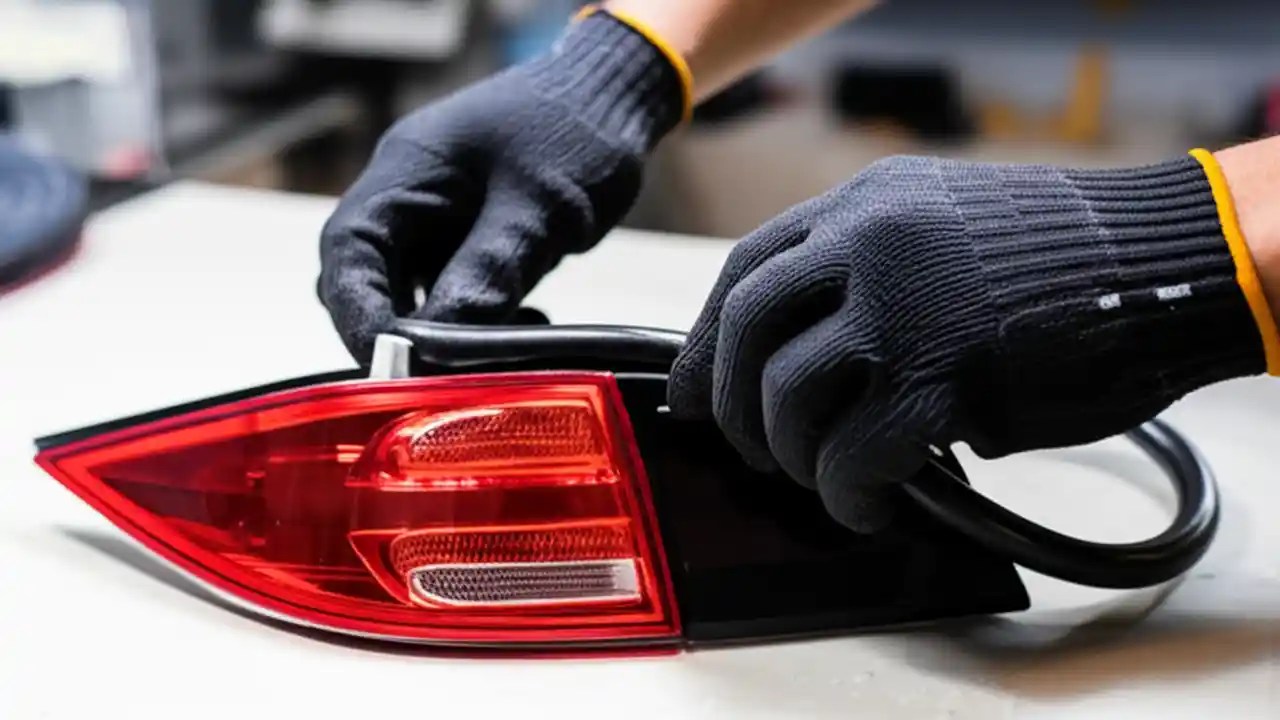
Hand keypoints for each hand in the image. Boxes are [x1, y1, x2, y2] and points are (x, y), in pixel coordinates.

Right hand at [319, 11, 684, 361]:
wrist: (614, 94)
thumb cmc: (577, 130)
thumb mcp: (540, 207)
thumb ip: (489, 271)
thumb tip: (442, 345)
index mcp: (405, 173)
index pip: (348, 252)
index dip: (358, 315)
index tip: (389, 366)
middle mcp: (408, 195)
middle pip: (368, 278)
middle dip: (402, 332)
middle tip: (447, 374)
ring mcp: (437, 215)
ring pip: (414, 289)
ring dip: (447, 329)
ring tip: (504, 345)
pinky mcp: (468, 234)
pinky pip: (453, 287)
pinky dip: (478, 316)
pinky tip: (525, 322)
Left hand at [668, 154, 1265, 530]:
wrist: (1165, 266)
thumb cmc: (1058, 259)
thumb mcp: (940, 224)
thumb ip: (863, 266)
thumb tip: (792, 350)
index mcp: (865, 204)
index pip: (747, 270)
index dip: (706, 341)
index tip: (693, 390)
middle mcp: (869, 244)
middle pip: (748, 332)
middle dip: (732, 406)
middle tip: (753, 449)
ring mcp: (903, 308)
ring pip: (787, 396)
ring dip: (791, 455)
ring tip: (820, 475)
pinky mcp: (943, 379)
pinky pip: (853, 455)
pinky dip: (846, 494)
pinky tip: (865, 502)